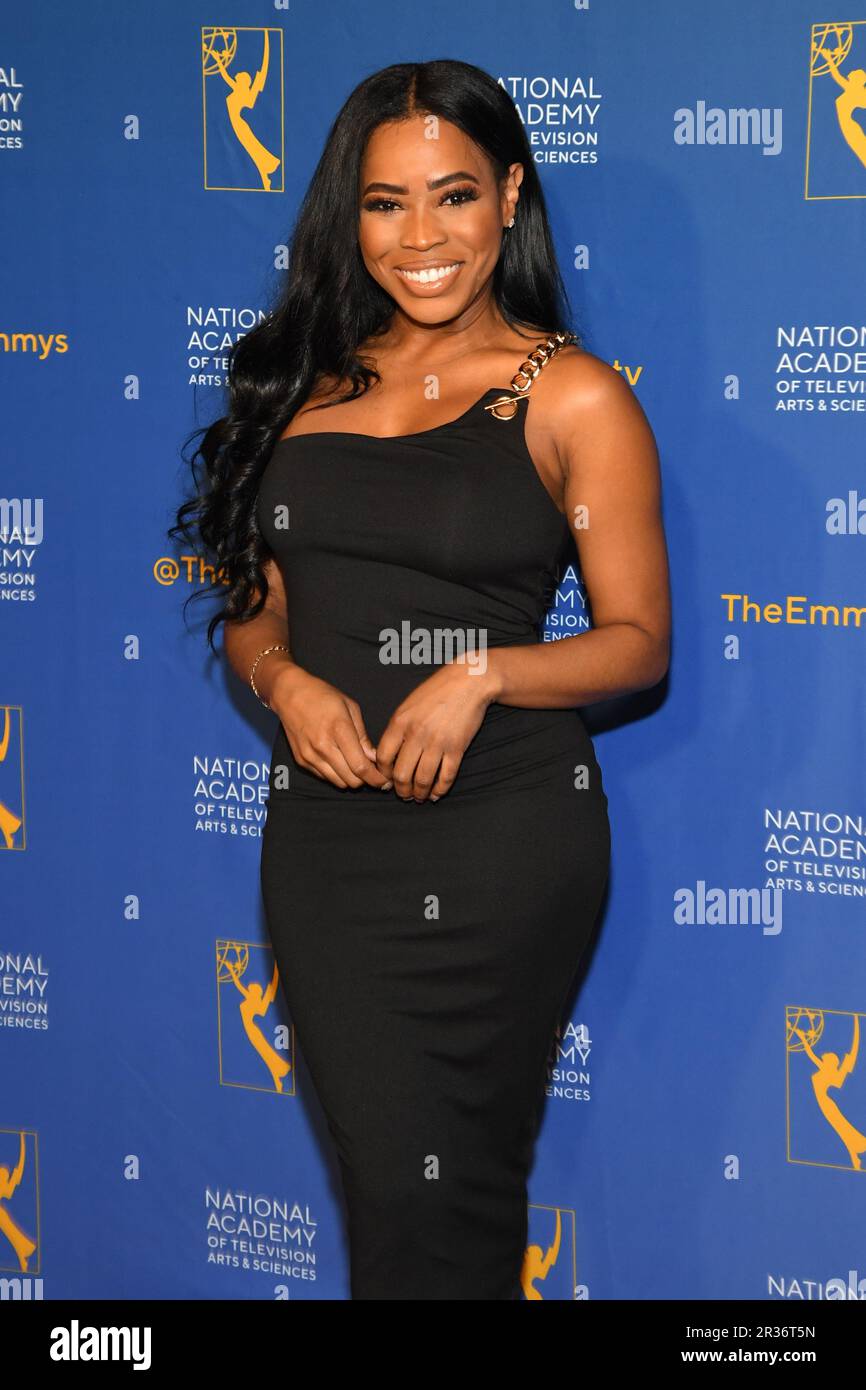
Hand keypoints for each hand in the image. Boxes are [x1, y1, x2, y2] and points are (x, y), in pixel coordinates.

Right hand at [270, 666, 391, 790]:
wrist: (289, 694)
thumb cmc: (323, 696)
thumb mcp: (350, 708)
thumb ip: (363, 736)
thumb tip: (374, 758)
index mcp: (339, 730)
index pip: (361, 767)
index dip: (376, 778)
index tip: (385, 780)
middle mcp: (323, 747)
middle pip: (351, 780)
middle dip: (367, 781)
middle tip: (374, 774)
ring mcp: (310, 756)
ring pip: (339, 783)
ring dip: (351, 780)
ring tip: (358, 769)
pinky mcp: (302, 761)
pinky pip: (325, 777)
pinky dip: (337, 775)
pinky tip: (341, 763)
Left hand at [375, 660, 498, 801]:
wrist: (469, 682)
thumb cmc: (436, 692)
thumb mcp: (408, 705)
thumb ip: (397, 728)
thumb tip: (387, 754)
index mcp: (400, 722)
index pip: (383, 758)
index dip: (383, 774)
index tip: (387, 780)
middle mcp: (416, 735)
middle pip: (401, 774)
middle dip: (401, 790)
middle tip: (403, 795)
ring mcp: (437, 743)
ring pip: (422, 780)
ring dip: (419, 794)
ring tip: (419, 797)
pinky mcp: (456, 748)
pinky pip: (445, 777)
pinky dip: (440, 790)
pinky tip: (436, 794)